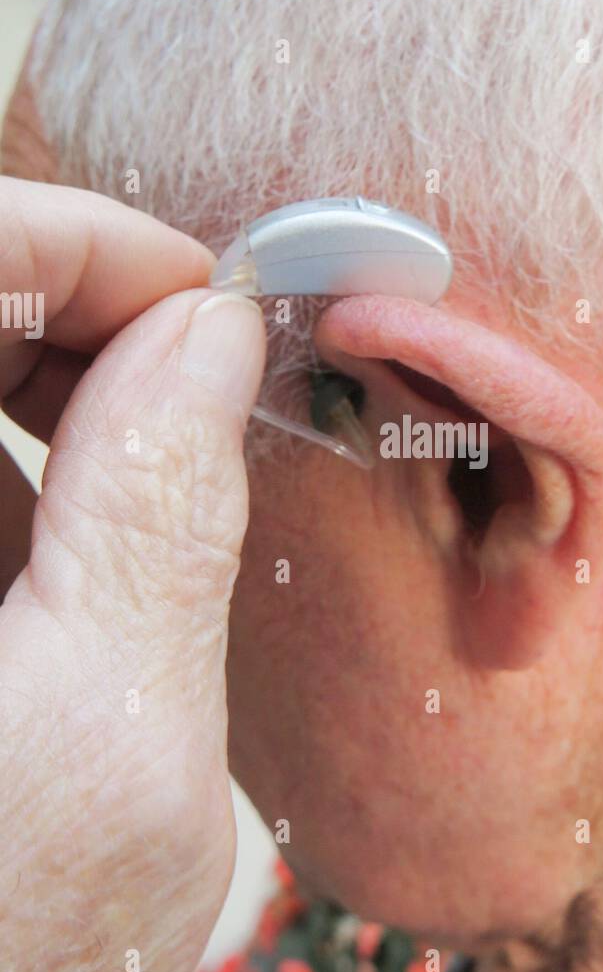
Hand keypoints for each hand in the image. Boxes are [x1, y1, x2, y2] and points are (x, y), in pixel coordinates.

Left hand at [0, 178, 264, 971]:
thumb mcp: (119, 725)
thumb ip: (163, 501)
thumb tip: (212, 336)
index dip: (75, 245)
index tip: (202, 298)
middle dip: (73, 315)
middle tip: (201, 371)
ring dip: (52, 396)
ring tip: (157, 477)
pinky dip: (21, 482)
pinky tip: (82, 558)